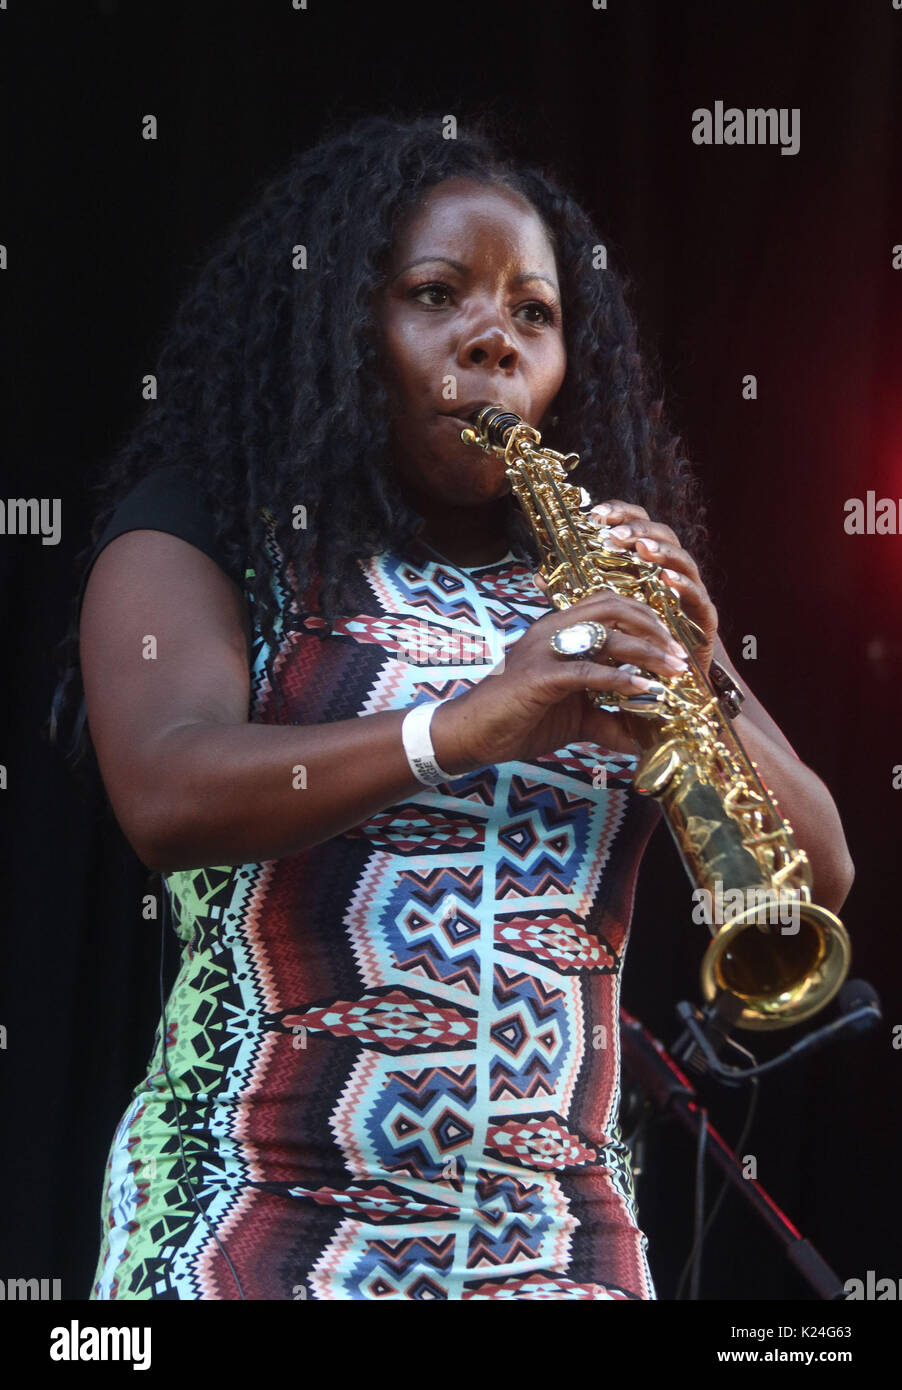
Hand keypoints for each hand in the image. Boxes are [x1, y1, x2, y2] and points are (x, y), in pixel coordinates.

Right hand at [431, 589, 690, 768]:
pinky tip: (644, 690)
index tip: (672, 643)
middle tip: (679, 654)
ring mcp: (544, 650)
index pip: (609, 605)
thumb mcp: (573, 718)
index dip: (645, 617)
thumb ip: (607, 720)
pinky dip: (621, 680)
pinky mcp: (539, 677)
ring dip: (647, 651)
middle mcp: (552, 630)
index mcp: (559, 630)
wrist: (471, 735)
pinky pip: (588, 672)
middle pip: (613, 606)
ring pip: (606, 634)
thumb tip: (641, 740)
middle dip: (653, 626)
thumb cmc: (518, 720)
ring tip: (673, 670)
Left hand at [585, 500, 717, 676]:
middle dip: (638, 530)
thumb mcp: (597, 615)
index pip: (637, 526)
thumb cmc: (634, 646)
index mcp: (647, 566)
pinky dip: (684, 586)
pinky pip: (698, 596)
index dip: (620, 514)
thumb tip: (537, 576)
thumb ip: (574, 594)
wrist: (672, 684)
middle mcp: (670, 573)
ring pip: (682, 560)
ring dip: (662, 552)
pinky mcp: (704, 618)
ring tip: (642, 549)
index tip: (595, 514)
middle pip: (661, 535)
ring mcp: (690, 593)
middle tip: (615, 534)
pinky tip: (667, 581)